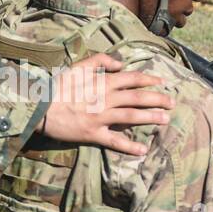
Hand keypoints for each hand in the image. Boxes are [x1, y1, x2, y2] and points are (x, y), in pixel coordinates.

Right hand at [40, 53, 171, 155]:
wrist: (40, 106)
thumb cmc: (58, 86)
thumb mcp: (78, 66)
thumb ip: (100, 61)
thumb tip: (120, 63)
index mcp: (103, 82)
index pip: (133, 79)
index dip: (149, 80)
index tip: (162, 82)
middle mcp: (106, 99)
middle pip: (138, 98)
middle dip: (157, 99)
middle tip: (172, 102)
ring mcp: (101, 118)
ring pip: (132, 117)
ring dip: (151, 117)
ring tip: (165, 119)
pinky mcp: (93, 134)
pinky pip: (115, 141)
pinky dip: (129, 146)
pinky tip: (143, 150)